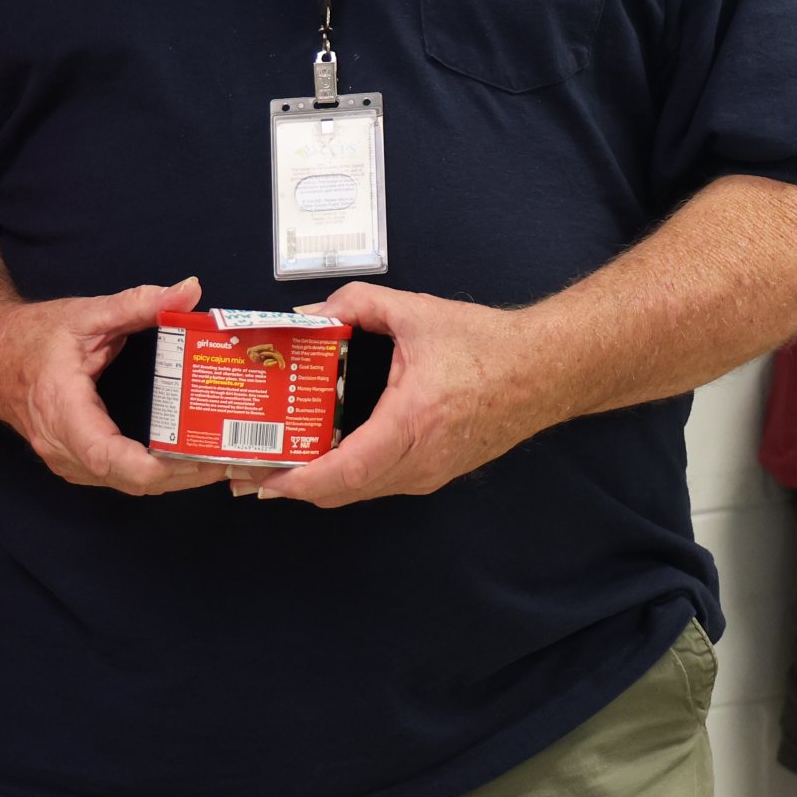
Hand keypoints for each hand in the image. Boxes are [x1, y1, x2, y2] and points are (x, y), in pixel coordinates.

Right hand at [3, 278, 230, 495]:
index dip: (157, 466)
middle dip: (186, 474)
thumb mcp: (85, 315)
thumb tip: (188, 291)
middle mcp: (63, 446)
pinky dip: (160, 474)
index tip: (200, 457)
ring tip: (225, 460)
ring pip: (129, 485)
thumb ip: (138, 304)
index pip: (109, 457)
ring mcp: (69, 461)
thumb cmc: (31, 339)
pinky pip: (123, 478)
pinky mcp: (78, 464)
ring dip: (178, 478)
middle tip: (236, 456)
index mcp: (62, 410)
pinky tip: (193, 459)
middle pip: (130, 479)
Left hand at [240, 282, 556, 506]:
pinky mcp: (438, 473)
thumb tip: (311, 313)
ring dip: (320, 484)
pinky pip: (382, 483)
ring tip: (280, 464)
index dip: (300, 480)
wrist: (546, 370)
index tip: (265, 478)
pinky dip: (348, 477)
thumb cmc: (488, 346)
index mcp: (413, 422)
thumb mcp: (417, 313)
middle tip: (251, 472)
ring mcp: (431, 473)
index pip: (346, 470)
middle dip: (294, 486)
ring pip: (362, 491)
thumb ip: (358, 305)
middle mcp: (421, 460)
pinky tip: (327, 455)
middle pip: (345, 491)